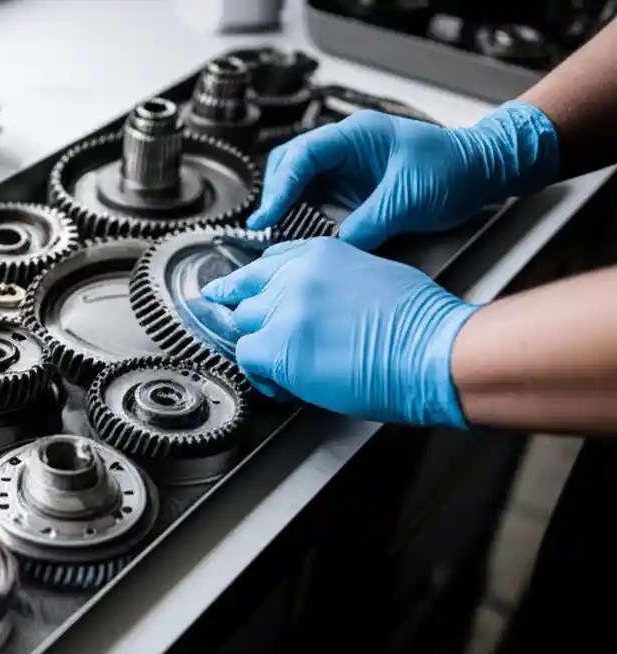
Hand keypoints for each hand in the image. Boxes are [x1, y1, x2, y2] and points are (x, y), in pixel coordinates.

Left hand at [200, 237, 478, 427]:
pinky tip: (281, 385)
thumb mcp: (374, 275)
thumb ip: (333, 281)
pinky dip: (259, 375)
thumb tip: (318, 302)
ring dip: (259, 347)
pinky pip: (246, 359)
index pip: (267, 263)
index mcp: (320, 253)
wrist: (434, 351)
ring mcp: (284, 310)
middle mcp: (295, 275)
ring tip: (283, 367)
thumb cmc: (421, 323)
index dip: (250, 283)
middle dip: (251, 317)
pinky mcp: (279, 347)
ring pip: (243, 326)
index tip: (234, 290)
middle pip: (247, 294)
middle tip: (252, 335)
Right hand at [247, 101, 558, 249]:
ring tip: (279, 234)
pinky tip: (303, 233)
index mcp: (356, 136)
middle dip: (275, 195)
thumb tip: (333, 250)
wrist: (482, 169)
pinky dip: (304, 213)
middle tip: (265, 228)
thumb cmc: (454, 170)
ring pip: (299, 180)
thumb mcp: (407, 201)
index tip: (267, 217)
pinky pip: (317, 195)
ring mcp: (348, 164)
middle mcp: (346, 146)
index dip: (279, 188)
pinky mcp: (353, 183)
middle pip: (290, 164)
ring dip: (287, 206)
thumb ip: (367, 226)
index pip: (302, 157)